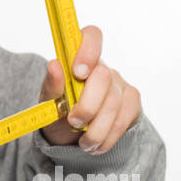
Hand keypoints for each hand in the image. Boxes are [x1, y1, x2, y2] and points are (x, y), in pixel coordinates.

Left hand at [38, 25, 141, 154]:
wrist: (71, 139)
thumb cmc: (59, 113)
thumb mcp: (48, 102)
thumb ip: (51, 85)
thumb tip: (53, 64)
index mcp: (79, 59)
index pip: (91, 36)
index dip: (88, 50)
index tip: (78, 73)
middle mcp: (102, 68)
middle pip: (103, 77)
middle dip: (87, 105)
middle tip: (74, 122)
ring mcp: (120, 84)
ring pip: (114, 103)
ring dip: (96, 128)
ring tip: (84, 142)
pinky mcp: (132, 103)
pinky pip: (125, 119)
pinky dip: (109, 136)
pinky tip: (97, 144)